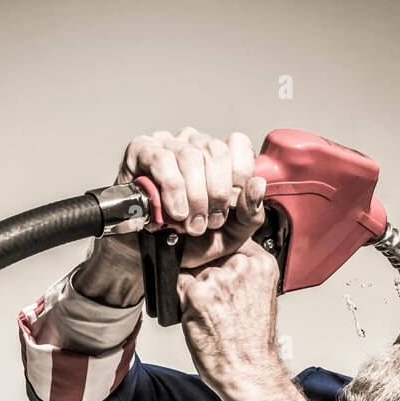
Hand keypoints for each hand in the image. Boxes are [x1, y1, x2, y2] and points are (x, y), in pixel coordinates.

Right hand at [118, 127, 266, 266]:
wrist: (157, 256)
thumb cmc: (192, 241)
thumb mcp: (232, 233)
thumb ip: (251, 212)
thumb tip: (258, 185)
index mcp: (217, 157)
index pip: (237, 144)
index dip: (239, 175)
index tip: (232, 204)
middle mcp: (194, 144)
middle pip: (215, 151)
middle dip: (216, 193)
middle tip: (210, 221)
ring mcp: (167, 145)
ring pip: (190, 156)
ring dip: (194, 197)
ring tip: (190, 223)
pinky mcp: (141, 151)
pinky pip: (161, 159)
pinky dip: (172, 189)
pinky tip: (175, 210)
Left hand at [177, 238, 278, 391]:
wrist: (249, 371)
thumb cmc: (253, 342)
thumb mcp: (259, 296)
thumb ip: (243, 273)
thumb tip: (216, 260)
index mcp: (262, 264)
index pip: (231, 241)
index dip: (221, 256)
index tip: (221, 270)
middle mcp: (242, 265)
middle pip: (209, 253)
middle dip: (207, 273)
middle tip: (220, 304)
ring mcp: (218, 278)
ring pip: (192, 270)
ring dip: (195, 289)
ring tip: (213, 315)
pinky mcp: (197, 293)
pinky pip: (178, 286)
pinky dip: (183, 302)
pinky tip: (202, 319)